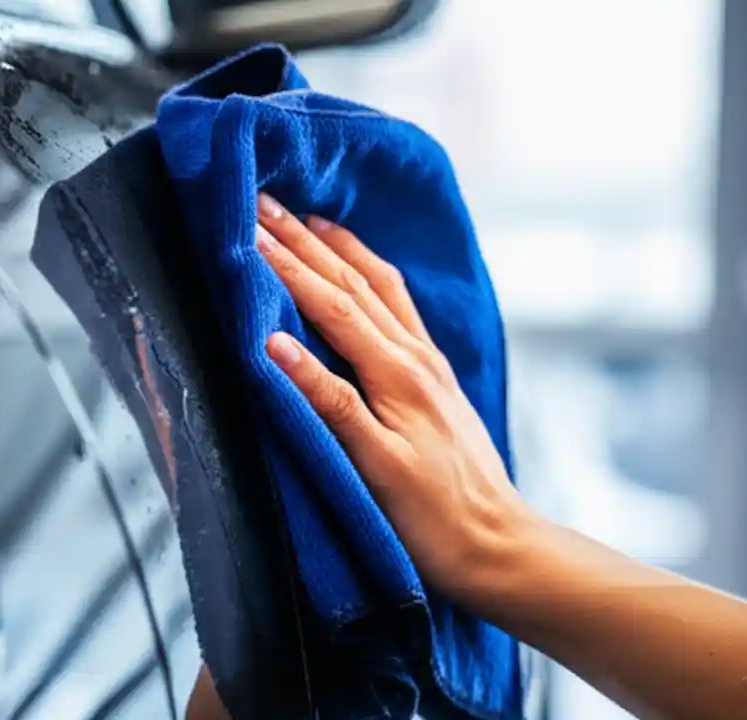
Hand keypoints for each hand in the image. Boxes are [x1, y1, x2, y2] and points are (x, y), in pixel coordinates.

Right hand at [254, 193, 531, 602]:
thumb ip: (328, 402)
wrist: (499, 546)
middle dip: (305, 239)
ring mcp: (430, 365)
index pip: (330, 304)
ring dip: (339, 246)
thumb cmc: (432, 520)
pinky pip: (400, 307)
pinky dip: (372, 274)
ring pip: (380, 287)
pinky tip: (362, 269)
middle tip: (263, 200)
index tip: (246, 227)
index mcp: (398, 375)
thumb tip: (274, 347)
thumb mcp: (375, 467)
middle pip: (352, 282)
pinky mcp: (436, 379)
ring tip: (307, 215)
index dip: (286, 264)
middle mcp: (416, 358)